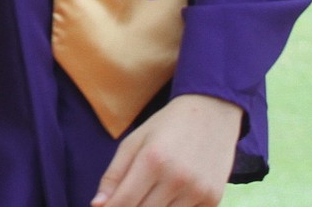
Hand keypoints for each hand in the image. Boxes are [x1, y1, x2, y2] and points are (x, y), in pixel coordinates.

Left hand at [92, 94, 241, 206]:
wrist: (211, 113)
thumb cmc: (166, 126)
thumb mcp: (134, 142)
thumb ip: (114, 175)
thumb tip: (98, 205)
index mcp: (152, 160)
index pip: (124, 201)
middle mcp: (177, 178)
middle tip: (130, 196)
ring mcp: (198, 191)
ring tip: (150, 191)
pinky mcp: (213, 199)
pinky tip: (170, 195)